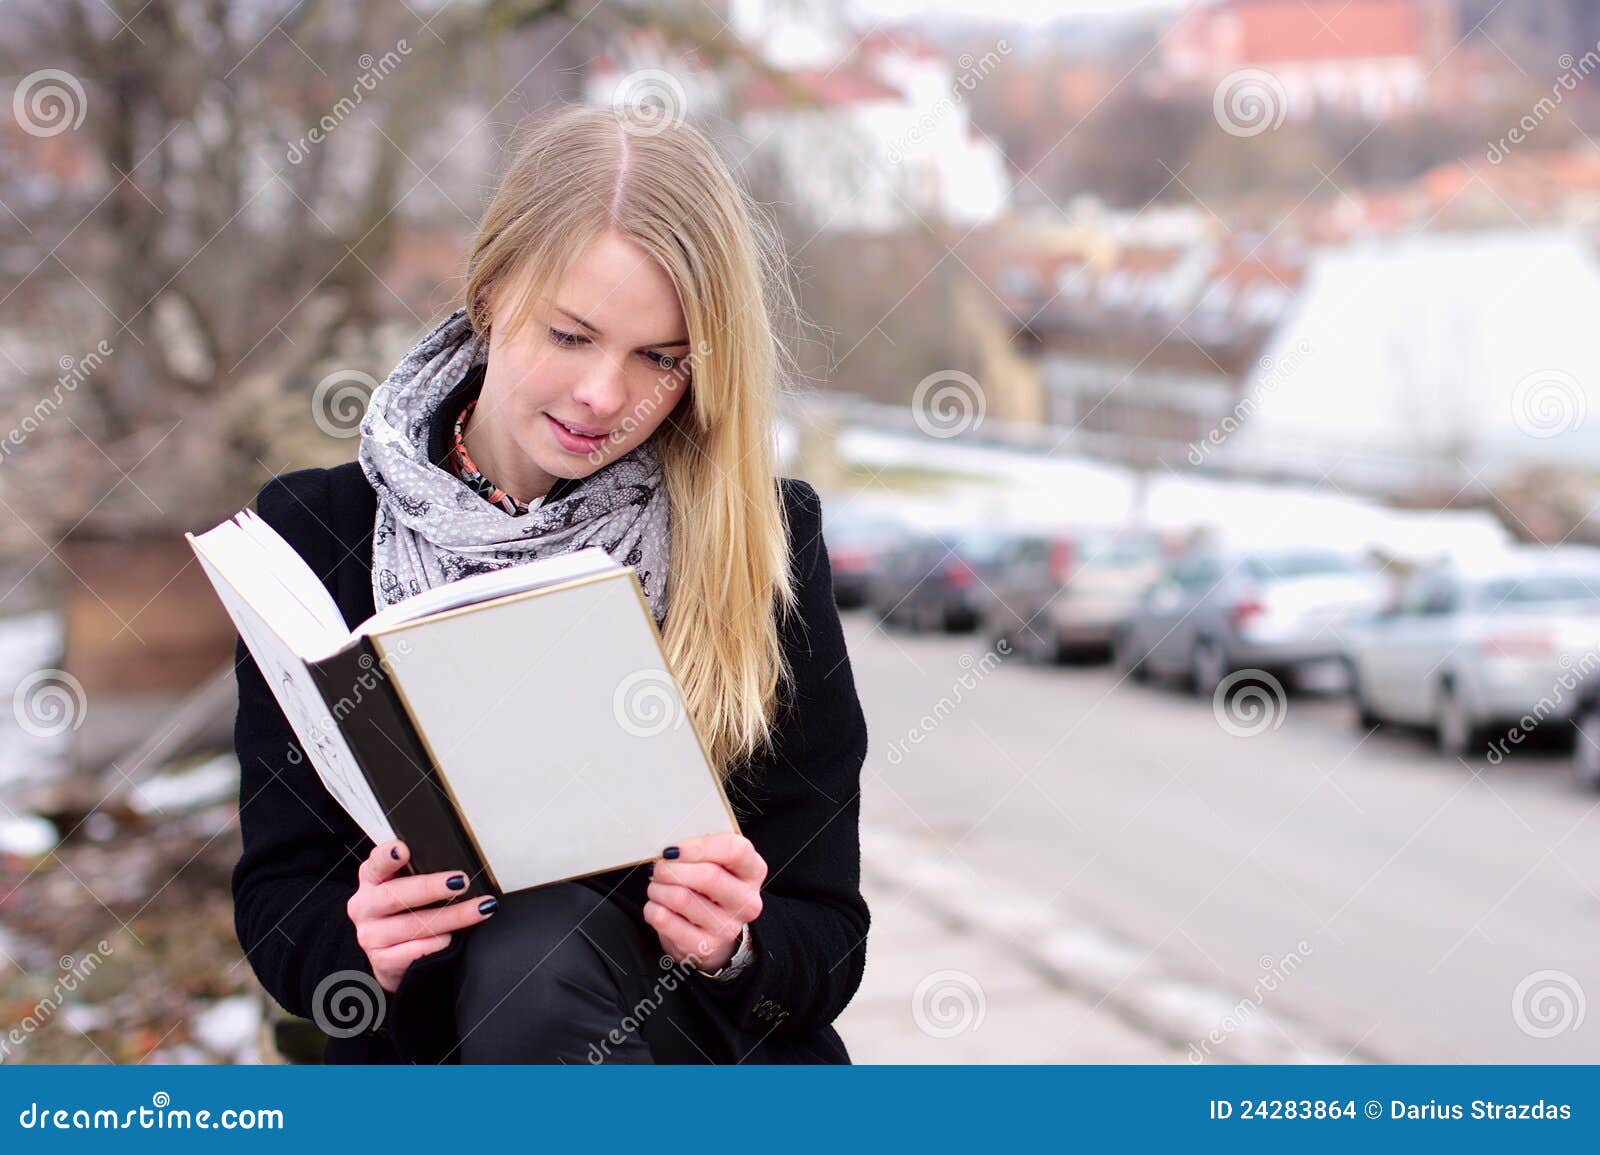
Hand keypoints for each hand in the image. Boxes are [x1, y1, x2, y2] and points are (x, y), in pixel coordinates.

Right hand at [347, 839, 497, 992]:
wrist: (391, 956)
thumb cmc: (403, 911)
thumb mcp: (404, 885)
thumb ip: (418, 871)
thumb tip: (455, 863)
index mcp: (372, 879)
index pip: (376, 863)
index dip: (388, 856)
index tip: (403, 849)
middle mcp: (365, 906)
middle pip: (395, 895)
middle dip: (432, 887)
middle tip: (462, 881)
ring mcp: (371, 935)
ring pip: (413, 925)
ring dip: (453, 916)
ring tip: (480, 908)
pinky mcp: (383, 961)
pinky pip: (415, 951)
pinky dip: (438, 943)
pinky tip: (454, 937)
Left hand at [644, 832, 765, 971]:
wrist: (709, 931)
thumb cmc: (708, 887)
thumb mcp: (715, 861)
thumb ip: (700, 848)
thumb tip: (672, 851)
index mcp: (753, 871)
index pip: (734, 850)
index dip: (699, 846)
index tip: (675, 849)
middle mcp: (747, 901)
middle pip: (708, 876)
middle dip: (673, 869)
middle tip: (660, 868)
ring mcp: (728, 927)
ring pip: (682, 898)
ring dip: (659, 888)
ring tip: (657, 886)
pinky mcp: (705, 947)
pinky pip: (666, 920)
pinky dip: (653, 908)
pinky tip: (658, 905)